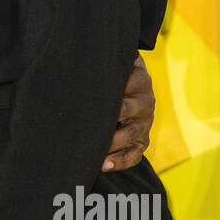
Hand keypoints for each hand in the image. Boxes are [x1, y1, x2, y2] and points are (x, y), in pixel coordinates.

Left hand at [102, 52, 154, 171]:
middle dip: (111, 116)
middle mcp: (145, 102)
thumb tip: (74, 53)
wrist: (130, 91)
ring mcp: (144, 123)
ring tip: (94, 151)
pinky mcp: (142, 142)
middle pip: (130, 109)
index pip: (129, 81)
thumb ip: (101, 61)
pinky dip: (120, 162)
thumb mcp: (112, 65)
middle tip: (91, 123)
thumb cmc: (111, 77)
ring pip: (131, 135)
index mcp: (139, 79)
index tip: (93, 94)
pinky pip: (135, 155)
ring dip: (112, 143)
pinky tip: (104, 165)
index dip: (113, 87)